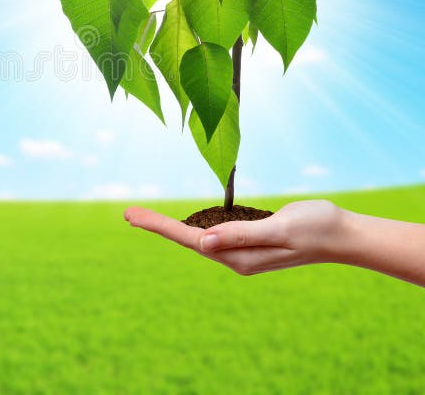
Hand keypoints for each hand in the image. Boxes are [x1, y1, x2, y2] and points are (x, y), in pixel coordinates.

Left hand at [124, 200, 345, 275]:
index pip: (190, 240)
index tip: (133, 216)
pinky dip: (193, 225)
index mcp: (239, 257)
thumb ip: (241, 235)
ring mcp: (241, 250)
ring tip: (144, 217)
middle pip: (187, 239)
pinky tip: (182, 223)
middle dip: (157, 225)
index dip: (160, 226)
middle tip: (127, 213)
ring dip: (171, 226)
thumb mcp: (278, 228)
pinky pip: (214, 233)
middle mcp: (236, 257)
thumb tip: (203, 244)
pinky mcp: (248, 240)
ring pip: (198, 237)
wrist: (342, 233)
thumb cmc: (314, 227)